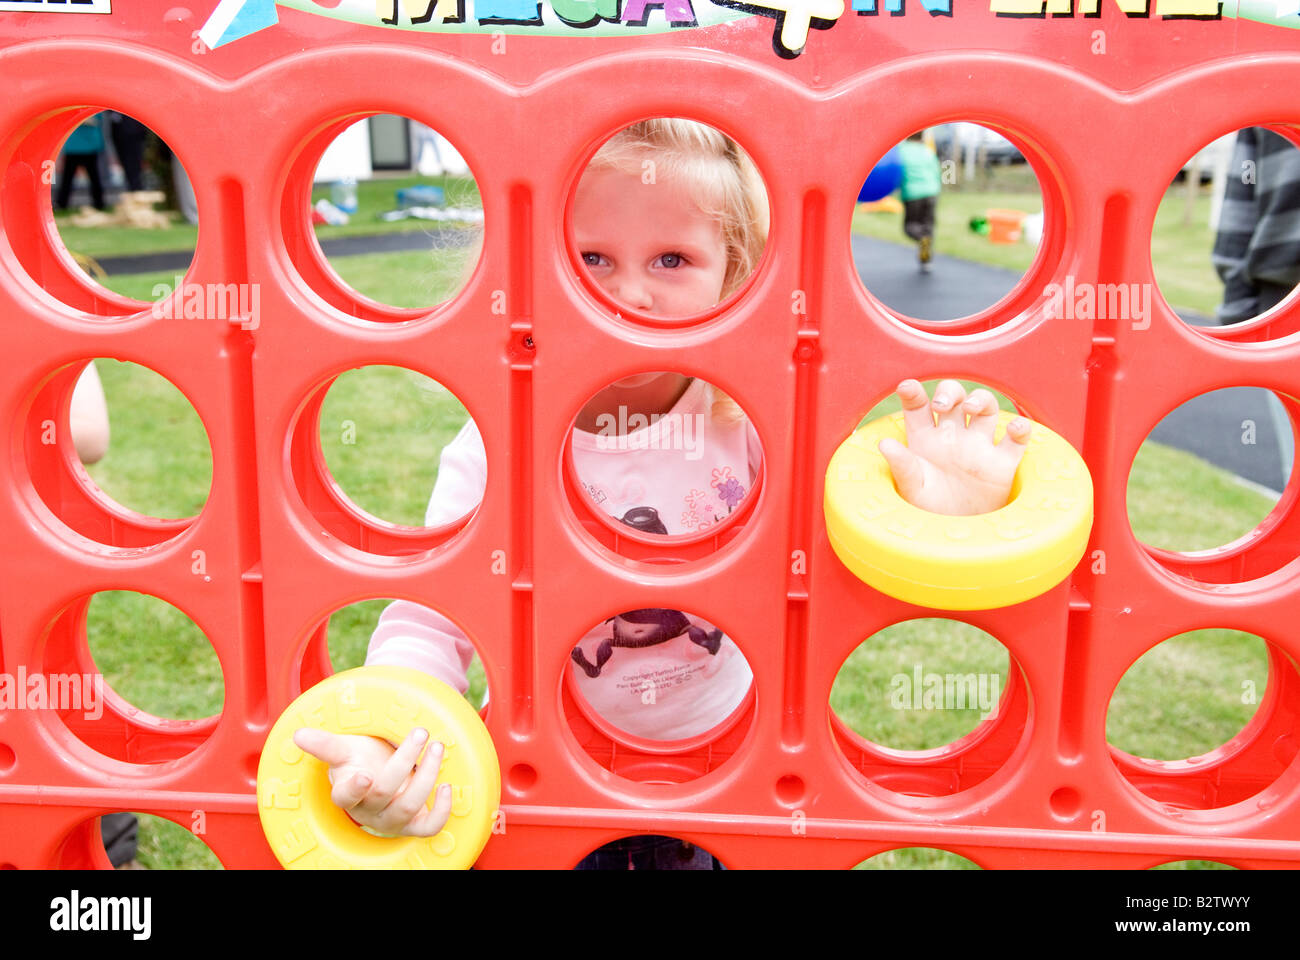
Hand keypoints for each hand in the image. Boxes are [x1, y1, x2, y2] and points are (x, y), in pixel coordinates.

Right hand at [293, 726, 452, 836]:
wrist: (380, 775)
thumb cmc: (361, 761)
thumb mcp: (344, 750)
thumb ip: (324, 744)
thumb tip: (298, 735)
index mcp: (347, 793)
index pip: (345, 797)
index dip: (354, 789)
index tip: (364, 774)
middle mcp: (369, 811)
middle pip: (385, 792)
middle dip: (404, 760)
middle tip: (420, 732)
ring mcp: (393, 820)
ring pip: (409, 806)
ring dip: (427, 776)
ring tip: (436, 747)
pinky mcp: (414, 825)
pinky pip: (429, 827)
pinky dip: (442, 810)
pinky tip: (447, 787)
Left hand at [877, 379, 1031, 515]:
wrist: (955, 533)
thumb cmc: (928, 508)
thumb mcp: (911, 486)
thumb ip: (901, 465)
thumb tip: (885, 444)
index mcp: (925, 438)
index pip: (919, 406)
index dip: (914, 392)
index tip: (907, 387)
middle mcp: (952, 435)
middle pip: (955, 398)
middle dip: (950, 391)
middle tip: (941, 404)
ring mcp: (979, 446)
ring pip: (986, 408)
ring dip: (981, 399)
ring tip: (970, 408)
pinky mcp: (1002, 462)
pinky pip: (1016, 439)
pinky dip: (1022, 429)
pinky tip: (1016, 428)